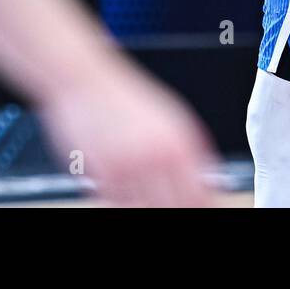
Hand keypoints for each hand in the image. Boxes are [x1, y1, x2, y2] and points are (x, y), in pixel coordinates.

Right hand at [38, 62, 218, 206]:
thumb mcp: (168, 116)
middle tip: (157, 198)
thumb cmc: (122, 96)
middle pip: (172, 207)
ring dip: (139, 201)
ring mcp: (130, 167)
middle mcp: (157, 157)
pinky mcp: (103, 174)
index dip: (198, 206)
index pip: (199, 195)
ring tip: (130, 179)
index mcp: (180, 143)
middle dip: (167, 206)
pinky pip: (116, 202)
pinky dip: (116, 195)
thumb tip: (204, 181)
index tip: (194, 207)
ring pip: (143, 208)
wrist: (85, 80)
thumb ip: (188, 150)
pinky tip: (113, 175)